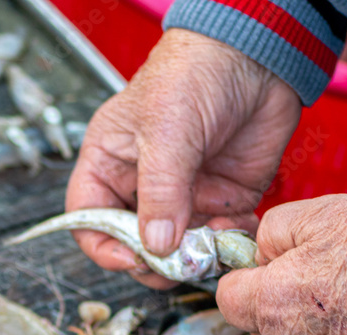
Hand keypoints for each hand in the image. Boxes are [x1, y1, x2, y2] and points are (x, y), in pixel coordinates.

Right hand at [66, 29, 301, 288]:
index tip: (132, 259)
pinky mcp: (222, 200)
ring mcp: (182, 196)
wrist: (257, 56)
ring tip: (209, 251)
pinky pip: (218, 237)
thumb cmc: (193, 74)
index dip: (104, 246)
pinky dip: (226, 244)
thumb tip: (155, 245)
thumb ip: (159, 191)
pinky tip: (234, 233)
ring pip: (178, 249)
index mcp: (108, 166)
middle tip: (174, 266)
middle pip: (132, 244)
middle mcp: (142, 187)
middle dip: (152, 261)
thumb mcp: (166, 130)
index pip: (89, 220)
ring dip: (193, 257)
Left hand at [217, 195, 346, 334]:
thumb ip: (268, 234)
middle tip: (309, 264)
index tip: (261, 259)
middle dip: (270, 294)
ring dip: (302, 314)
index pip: (226, 297)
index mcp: (271, 304)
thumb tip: (257, 251)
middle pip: (256, 322)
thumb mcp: (316, 215)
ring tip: (343, 282)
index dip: (242, 273)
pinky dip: (334, 330)